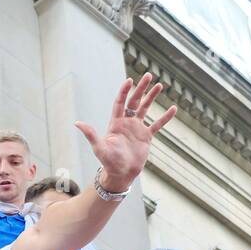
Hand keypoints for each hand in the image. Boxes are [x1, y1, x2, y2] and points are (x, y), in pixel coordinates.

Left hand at [75, 73, 177, 190]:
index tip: (130, 80)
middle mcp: (127, 123)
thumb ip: (91, 134)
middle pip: (134, 101)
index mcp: (116, 123)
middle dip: (141, 88)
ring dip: (152, 97)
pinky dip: (165, 117)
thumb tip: (77, 123)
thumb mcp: (99, 147)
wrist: (121, 174)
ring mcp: (137, 129)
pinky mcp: (146, 137)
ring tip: (160, 85)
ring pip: (145, 109)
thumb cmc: (108, 162)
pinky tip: (173, 108)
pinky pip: (157, 125)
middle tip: (148, 75)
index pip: (120, 102)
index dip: (124, 91)